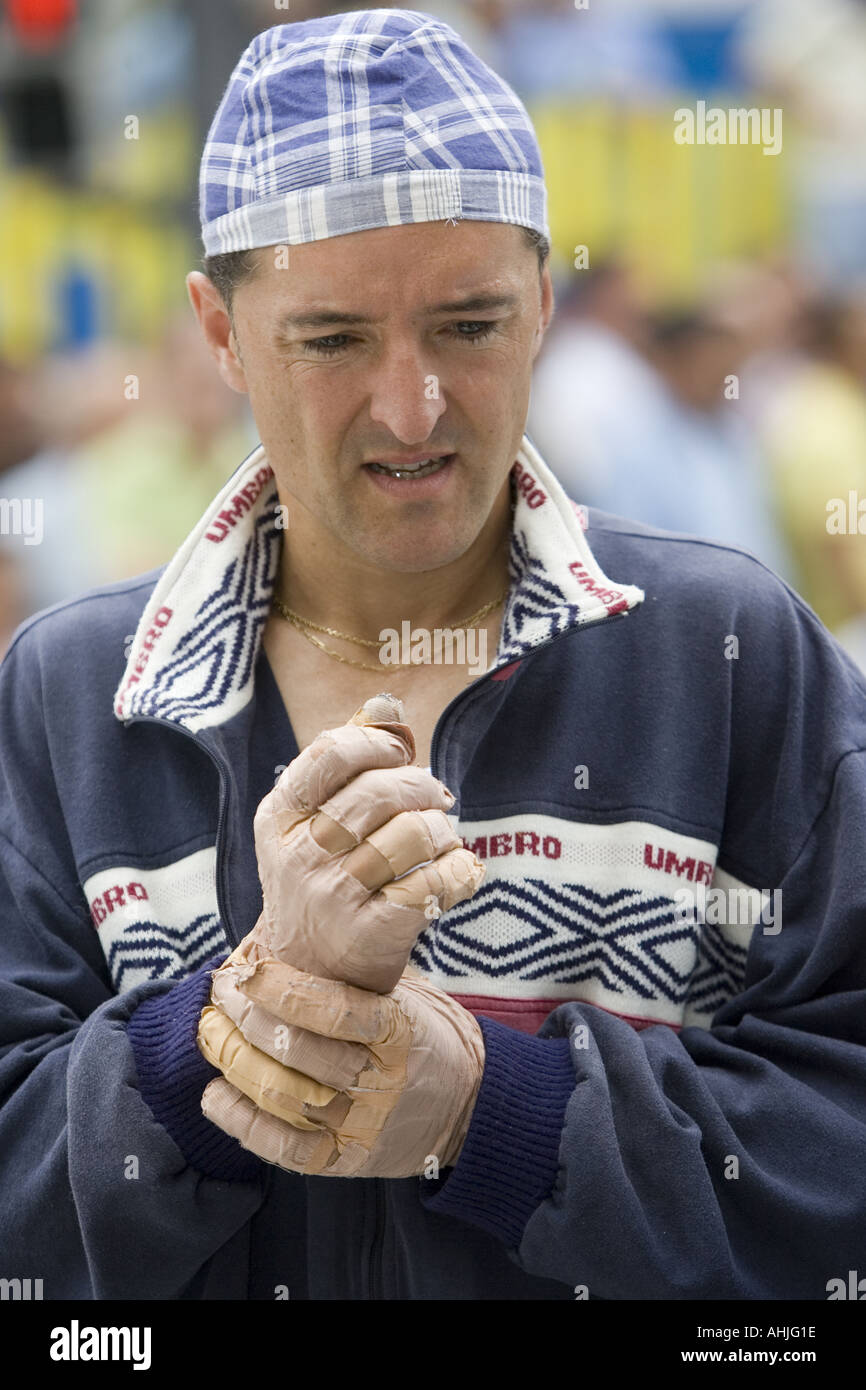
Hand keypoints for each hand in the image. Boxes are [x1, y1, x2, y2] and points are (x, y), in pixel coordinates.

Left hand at [197, 958, 484, 1178]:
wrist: (465, 1105)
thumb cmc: (418, 1035)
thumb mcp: (403, 994)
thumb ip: (355, 976)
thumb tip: (280, 942)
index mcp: (398, 1030)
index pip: (336, 1010)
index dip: (284, 991)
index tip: (247, 970)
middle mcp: (381, 1079)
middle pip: (298, 1051)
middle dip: (246, 1019)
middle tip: (220, 994)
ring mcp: (363, 1122)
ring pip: (283, 1094)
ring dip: (235, 1061)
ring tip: (211, 1034)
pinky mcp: (346, 1159)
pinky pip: (284, 1147)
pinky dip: (242, 1121)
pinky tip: (215, 1094)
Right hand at [246, 693, 484, 993]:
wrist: (310, 977)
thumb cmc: (322, 880)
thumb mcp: (308, 824)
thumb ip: (343, 764)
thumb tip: (384, 706)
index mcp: (278, 818)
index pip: (332, 753)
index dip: (379, 746)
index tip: (400, 756)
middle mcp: (299, 856)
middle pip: (380, 792)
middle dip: (422, 787)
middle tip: (435, 799)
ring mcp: (333, 898)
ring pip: (412, 835)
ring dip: (441, 830)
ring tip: (440, 839)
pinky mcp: (371, 935)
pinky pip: (434, 883)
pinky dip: (460, 870)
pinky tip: (457, 871)